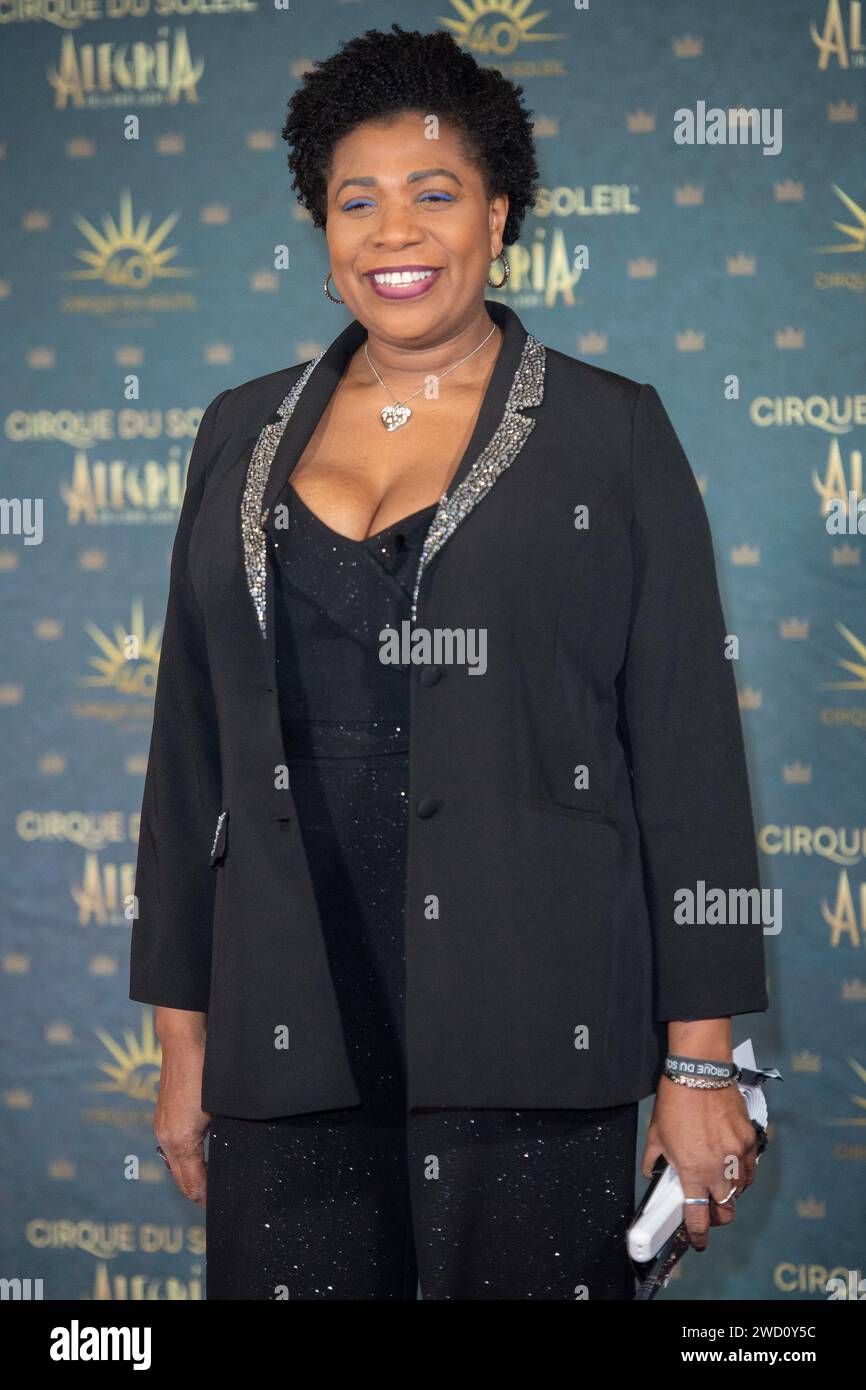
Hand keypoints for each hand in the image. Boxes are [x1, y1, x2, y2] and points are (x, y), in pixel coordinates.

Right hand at [153, 1030, 210, 1206]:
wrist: (184, 1043)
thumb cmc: (205, 1073)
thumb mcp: (219, 1110)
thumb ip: (220, 1139)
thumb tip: (230, 1159)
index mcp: (180, 1141)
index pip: (193, 1185)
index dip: (207, 1199)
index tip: (221, 1207)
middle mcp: (166, 1138)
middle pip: (181, 1181)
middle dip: (198, 1194)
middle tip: (218, 1203)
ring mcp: (162, 1127)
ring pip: (175, 1166)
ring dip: (192, 1178)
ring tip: (212, 1186)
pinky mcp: (163, 1117)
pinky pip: (173, 1149)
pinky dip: (186, 1161)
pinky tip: (202, 1158)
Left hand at [641, 1076, 759, 1250]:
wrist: (700, 1073)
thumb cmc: (675, 1102)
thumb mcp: (656, 1136)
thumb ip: (654, 1161)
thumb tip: (653, 1174)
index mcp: (693, 1171)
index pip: (698, 1216)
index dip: (698, 1234)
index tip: (698, 1241)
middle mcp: (719, 1169)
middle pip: (726, 1211)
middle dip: (717, 1218)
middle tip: (709, 1213)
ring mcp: (738, 1155)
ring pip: (740, 1191)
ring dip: (729, 1194)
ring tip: (718, 1185)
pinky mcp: (750, 1141)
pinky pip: (751, 1168)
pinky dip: (743, 1174)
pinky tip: (734, 1169)